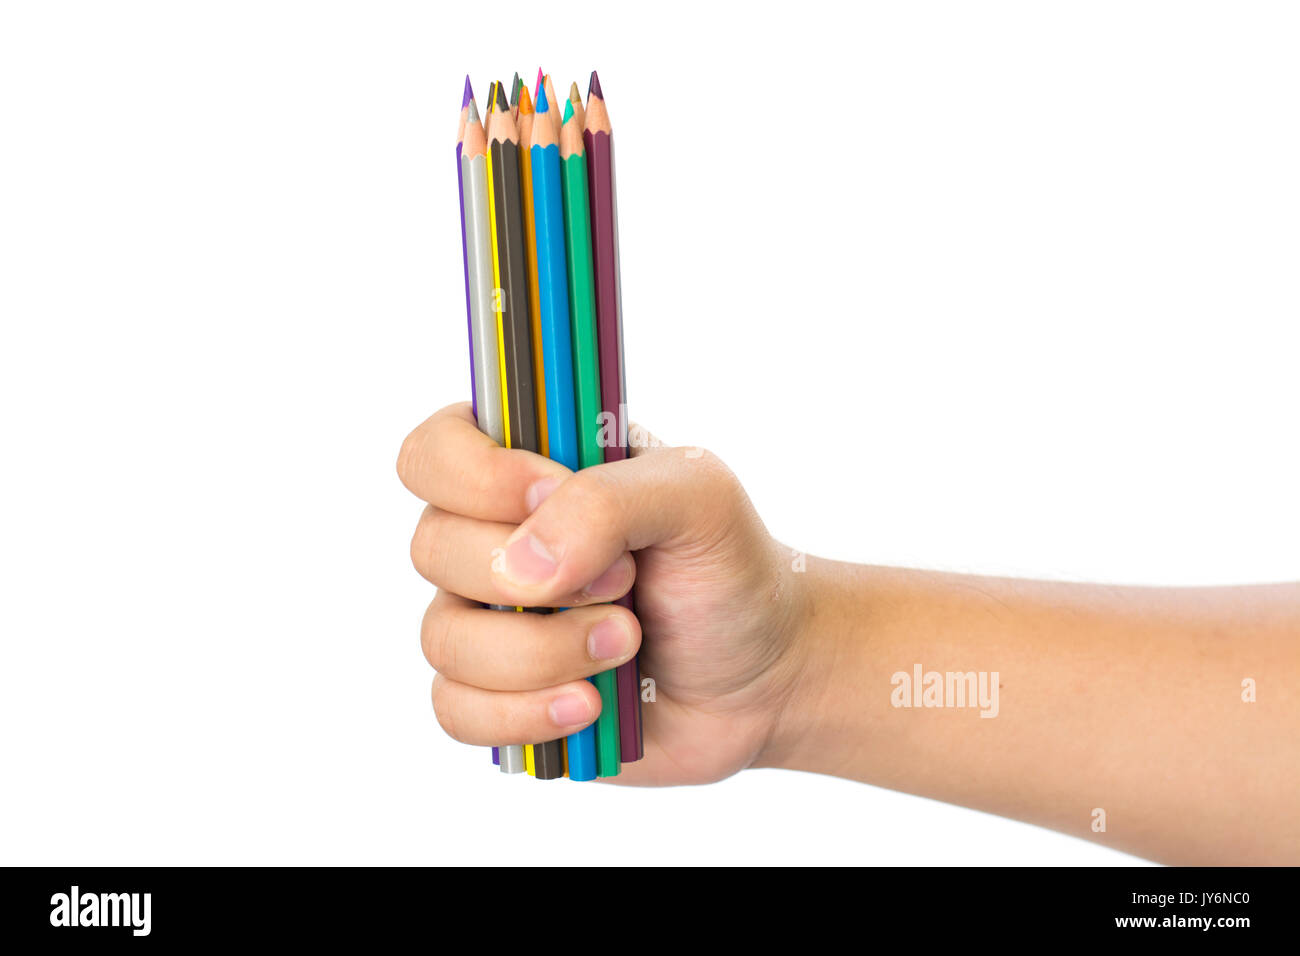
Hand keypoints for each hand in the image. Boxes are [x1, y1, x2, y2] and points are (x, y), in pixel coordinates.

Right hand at [397, 403, 808, 784]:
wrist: (763, 676)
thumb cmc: (728, 570)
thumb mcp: (699, 499)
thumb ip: (608, 501)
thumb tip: (521, 566)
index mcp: (528, 469)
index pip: (434, 451)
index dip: (474, 476)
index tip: (550, 496)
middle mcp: (493, 539)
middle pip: (430, 546)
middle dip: (538, 579)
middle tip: (627, 583)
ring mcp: (488, 621)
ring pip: (444, 638)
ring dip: (544, 651)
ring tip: (626, 645)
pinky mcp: (496, 696)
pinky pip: (455, 709)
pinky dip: (526, 713)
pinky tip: (591, 705)